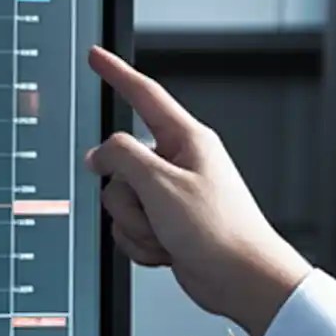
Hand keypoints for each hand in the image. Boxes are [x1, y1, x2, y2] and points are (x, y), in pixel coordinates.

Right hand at [85, 46, 309, 335]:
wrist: (238, 278)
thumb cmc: (218, 230)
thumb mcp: (161, 184)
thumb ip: (121, 157)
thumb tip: (97, 153)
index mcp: (186, 140)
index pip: (144, 95)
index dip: (116, 74)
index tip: (96, 57)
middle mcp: (176, 163)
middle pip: (118, 164)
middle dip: (126, 198)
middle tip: (152, 211)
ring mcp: (167, 194)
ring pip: (117, 199)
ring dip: (133, 224)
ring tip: (164, 233)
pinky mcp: (161, 221)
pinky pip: (125, 226)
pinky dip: (138, 242)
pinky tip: (165, 248)